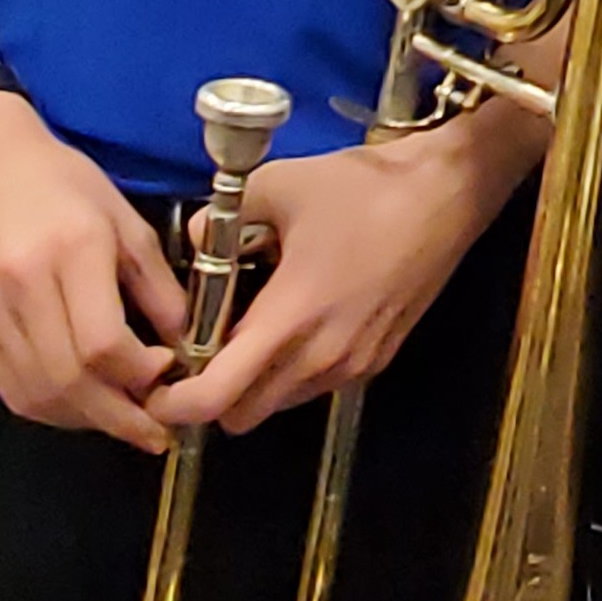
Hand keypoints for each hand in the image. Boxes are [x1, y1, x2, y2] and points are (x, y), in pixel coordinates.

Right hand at [0, 89, 188, 453]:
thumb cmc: (58, 181)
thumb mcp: (122, 218)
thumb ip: (155, 283)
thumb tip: (186, 342)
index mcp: (70, 251)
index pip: (104, 344)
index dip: (140, 375)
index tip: (169, 375)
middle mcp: (22, 287)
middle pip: (71, 381)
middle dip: (119, 417)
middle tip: (155, 429)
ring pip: (39, 395)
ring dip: (87, 420)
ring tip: (124, 421)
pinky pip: (10, 389)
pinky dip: (50, 408)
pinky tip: (81, 406)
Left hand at [150, 120, 524, 436]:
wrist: (446, 193)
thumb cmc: (363, 189)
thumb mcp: (278, 185)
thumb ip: (220, 220)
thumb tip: (192, 240)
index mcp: (292, 318)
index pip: (218, 397)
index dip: (177, 403)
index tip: (155, 386)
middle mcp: (322, 357)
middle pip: (244, 415)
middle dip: (213, 396)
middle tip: (201, 352)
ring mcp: (355, 363)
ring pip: (281, 402)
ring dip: (255, 383)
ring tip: (250, 328)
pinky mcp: (379, 358)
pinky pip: (316, 384)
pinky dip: (292, 369)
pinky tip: (297, 318)